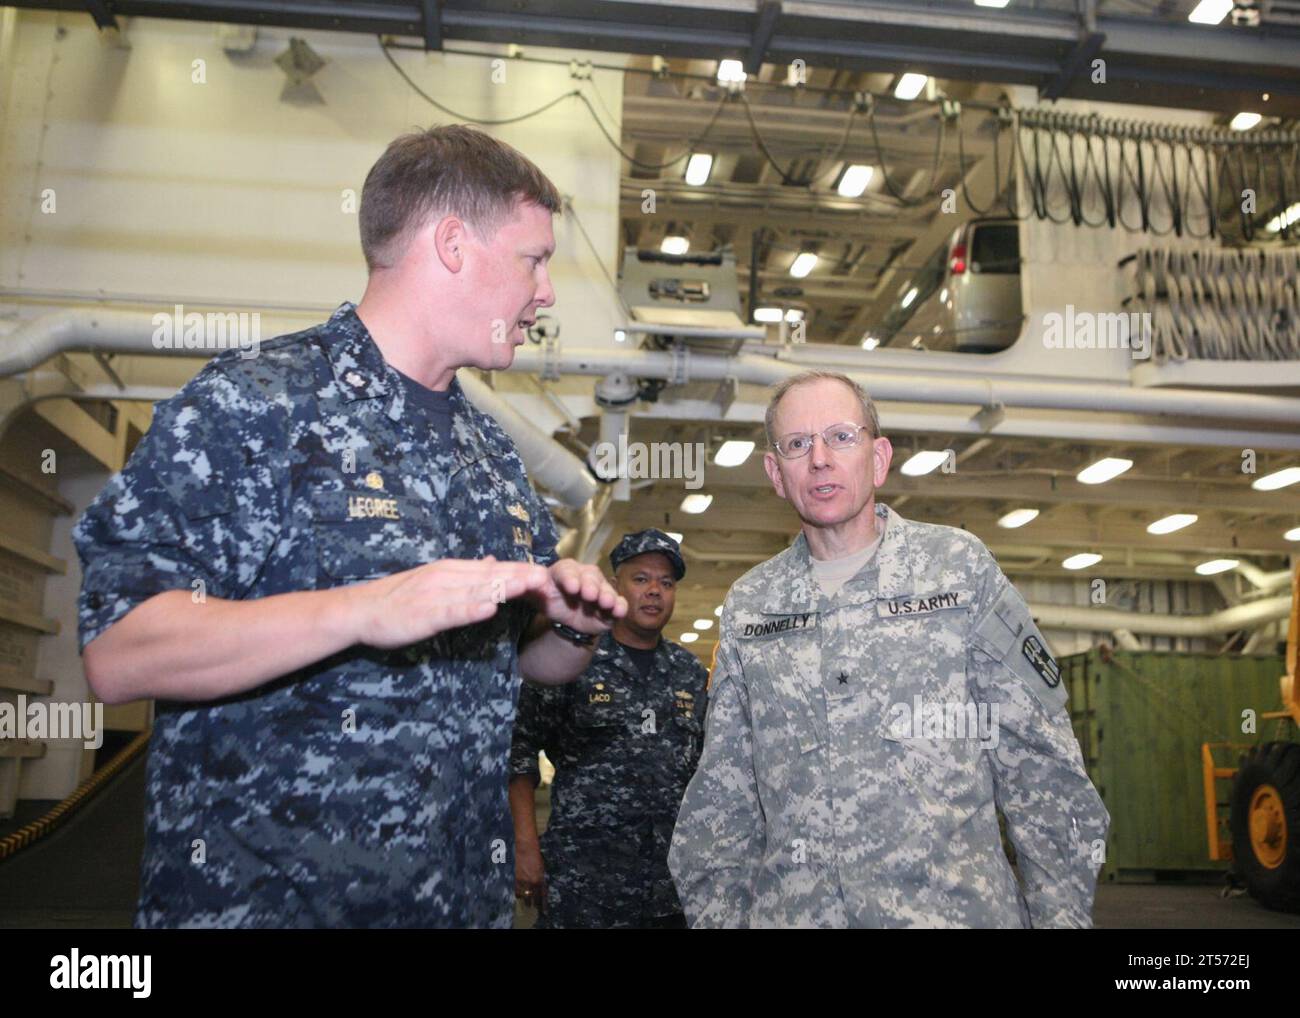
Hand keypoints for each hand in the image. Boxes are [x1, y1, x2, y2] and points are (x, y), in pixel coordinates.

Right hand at [347, 557, 550, 648]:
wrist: (361, 609)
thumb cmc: (399, 598)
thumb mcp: (435, 578)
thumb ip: (466, 572)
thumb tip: (492, 561)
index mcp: (451, 570)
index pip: (493, 569)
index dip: (520, 570)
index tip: (546, 572)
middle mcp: (447, 578)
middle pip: (491, 576)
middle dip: (521, 576)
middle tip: (549, 577)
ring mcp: (437, 596)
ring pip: (476, 591)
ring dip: (505, 588)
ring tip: (530, 586)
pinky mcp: (425, 615)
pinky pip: (452, 612)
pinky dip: (471, 610)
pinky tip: (490, 609)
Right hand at [515, 843, 545, 913]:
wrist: (524, 846)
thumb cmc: (534, 854)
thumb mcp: (541, 867)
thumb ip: (541, 878)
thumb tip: (540, 887)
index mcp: (540, 878)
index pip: (543, 895)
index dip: (543, 904)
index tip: (543, 910)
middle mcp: (532, 881)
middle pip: (533, 897)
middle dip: (534, 903)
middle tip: (533, 906)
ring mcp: (522, 880)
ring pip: (524, 895)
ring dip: (525, 899)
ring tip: (527, 902)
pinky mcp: (514, 878)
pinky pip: (516, 890)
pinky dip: (518, 893)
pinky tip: (519, 895)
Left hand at [528, 559, 627, 634]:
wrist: (565, 617)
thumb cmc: (550, 600)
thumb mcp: (535, 595)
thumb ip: (528, 588)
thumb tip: (516, 582)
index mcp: (565, 571)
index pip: (567, 570)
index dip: (570, 578)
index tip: (571, 586)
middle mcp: (586, 576)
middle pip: (590, 577)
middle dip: (590, 586)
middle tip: (589, 594)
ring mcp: (600, 590)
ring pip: (606, 589)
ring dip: (607, 595)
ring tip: (605, 602)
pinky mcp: (611, 605)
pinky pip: (619, 603)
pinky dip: (620, 606)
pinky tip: (619, 611)